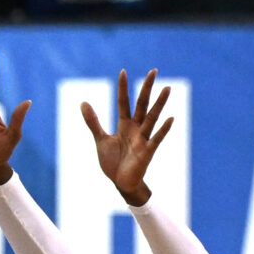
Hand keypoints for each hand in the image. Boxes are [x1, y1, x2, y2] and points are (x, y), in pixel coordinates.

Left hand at [80, 69, 172, 205]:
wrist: (121, 183)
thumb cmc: (113, 162)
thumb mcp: (100, 139)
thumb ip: (93, 122)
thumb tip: (83, 102)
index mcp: (125, 125)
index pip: (124, 102)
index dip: (122, 88)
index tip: (123, 71)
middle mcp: (136, 129)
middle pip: (142, 104)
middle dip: (147, 88)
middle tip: (153, 70)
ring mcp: (143, 139)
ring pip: (152, 118)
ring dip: (159, 104)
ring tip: (167, 89)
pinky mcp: (147, 152)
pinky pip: (157, 139)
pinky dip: (163, 129)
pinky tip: (170, 118)